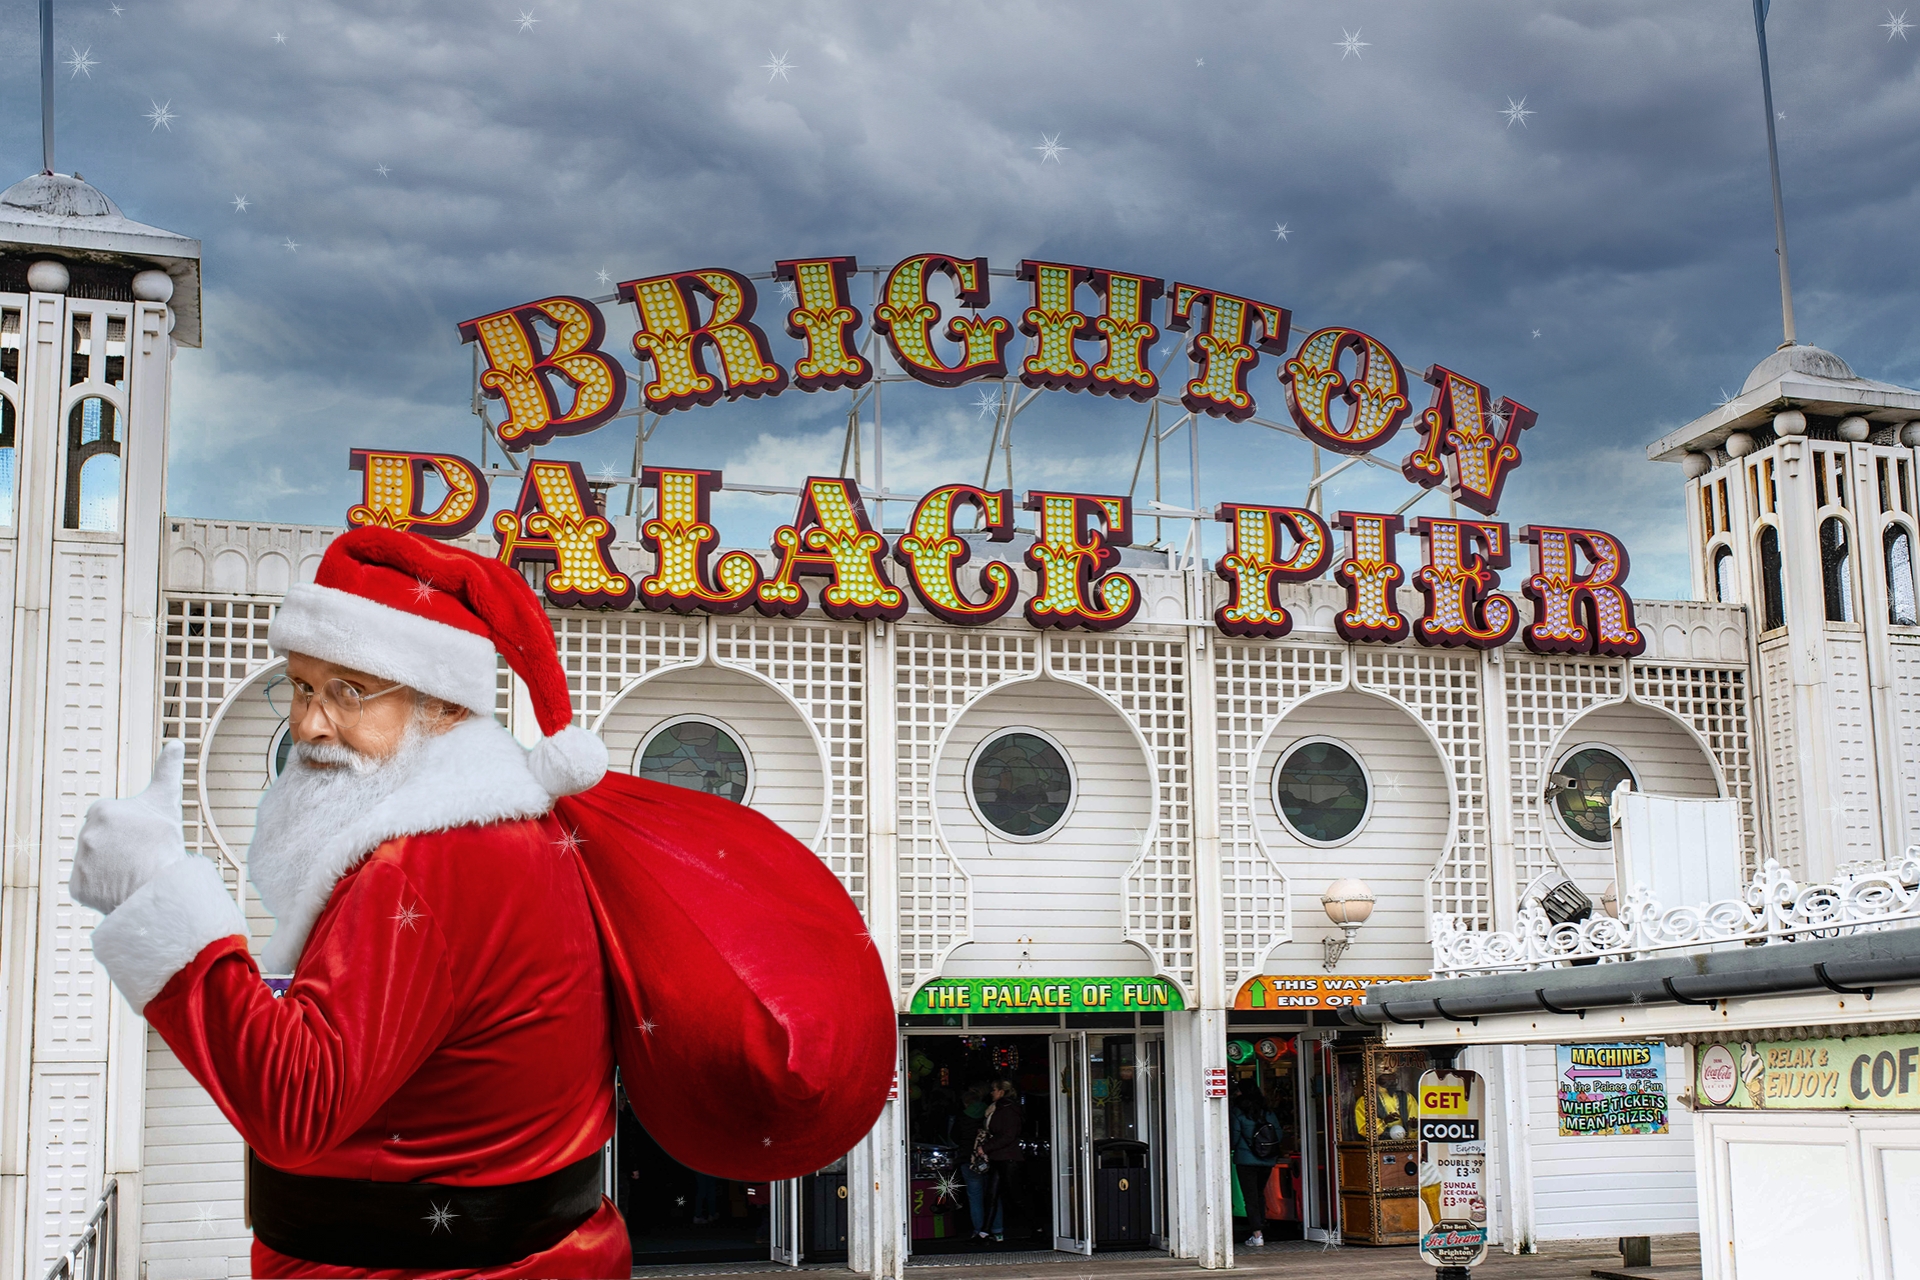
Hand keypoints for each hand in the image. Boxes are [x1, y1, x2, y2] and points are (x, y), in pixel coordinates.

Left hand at [72, 742, 189, 914]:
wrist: (157, 885)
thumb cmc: (164, 842)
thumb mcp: (168, 801)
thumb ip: (167, 770)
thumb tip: (177, 743)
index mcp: (102, 810)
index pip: (111, 818)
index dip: (130, 828)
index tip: (143, 837)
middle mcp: (85, 833)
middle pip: (102, 840)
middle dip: (117, 847)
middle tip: (139, 856)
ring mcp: (79, 862)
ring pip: (95, 863)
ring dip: (110, 868)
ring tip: (132, 874)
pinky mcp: (76, 887)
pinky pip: (88, 886)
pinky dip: (101, 888)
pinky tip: (120, 887)